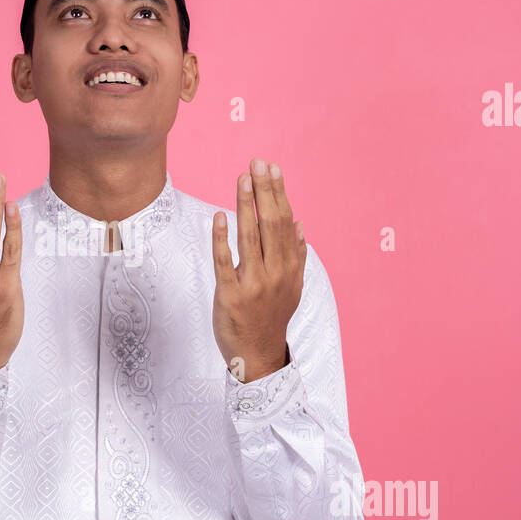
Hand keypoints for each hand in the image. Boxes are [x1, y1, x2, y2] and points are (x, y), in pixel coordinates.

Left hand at [211, 158, 306, 381]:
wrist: (257, 356)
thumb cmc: (271, 317)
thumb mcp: (292, 287)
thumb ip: (297, 255)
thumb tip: (300, 224)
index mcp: (290, 267)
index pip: (285, 222)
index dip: (278, 194)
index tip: (272, 169)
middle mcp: (275, 273)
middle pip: (270, 224)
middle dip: (264, 191)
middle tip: (256, 163)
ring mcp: (253, 284)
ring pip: (250, 237)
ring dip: (246, 205)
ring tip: (242, 179)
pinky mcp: (231, 295)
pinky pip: (225, 262)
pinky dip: (222, 238)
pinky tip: (220, 216)